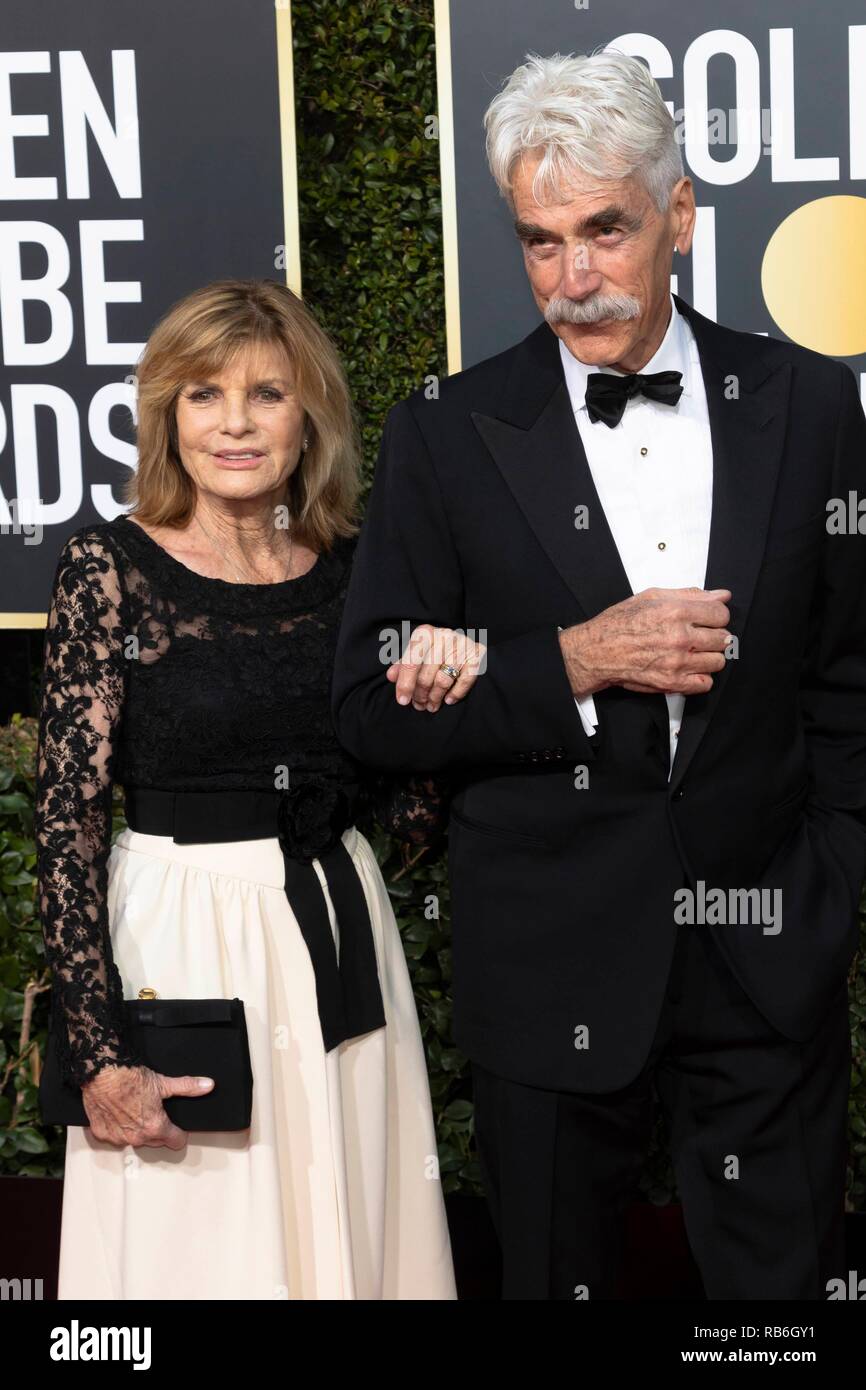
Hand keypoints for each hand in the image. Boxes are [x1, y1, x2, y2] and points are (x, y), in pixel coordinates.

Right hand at [81, 1063, 216, 1148]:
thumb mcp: (163, 1082)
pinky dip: (117, 1128)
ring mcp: (117, 1137)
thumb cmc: (129, 1077)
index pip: (175, 1141)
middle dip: (158, 1130)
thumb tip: (206, 1085)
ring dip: (136, 1130)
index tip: (179, 1129)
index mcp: (154, 1127)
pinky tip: (119, 1113)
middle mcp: (136, 1137)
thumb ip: (187, 1087)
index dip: (180, 1134)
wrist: (102, 1072)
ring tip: (136, 1111)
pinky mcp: (101, 1133)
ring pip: (134, 1140)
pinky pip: (114, 1136)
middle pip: (155, 1141)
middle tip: (155, 1113)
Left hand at [386, 624, 486, 711]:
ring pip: (443, 680)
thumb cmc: (434, 650)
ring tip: (431, 706)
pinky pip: (465, 680)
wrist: (463, 642)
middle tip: (418, 705)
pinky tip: (448, 700)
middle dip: (420, 694)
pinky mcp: (476, 654)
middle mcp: (443, 636)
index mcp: (425, 634)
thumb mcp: (417, 653)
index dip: (405, 684)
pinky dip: (455, 693)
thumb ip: (403, 665)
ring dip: (435, 697)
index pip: (411, 662)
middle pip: (426, 674)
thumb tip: (391, 676)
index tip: (402, 701)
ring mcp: (461, 645)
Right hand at [559, 587, 731, 698]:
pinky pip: (706, 683)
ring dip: (709, 656)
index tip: (709, 618)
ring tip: (694, 652)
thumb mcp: (652, 597)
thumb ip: (690, 595)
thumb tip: (721, 595)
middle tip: (699, 635)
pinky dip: (701, 677)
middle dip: (714, 635)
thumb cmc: (619, 623)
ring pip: (718, 661)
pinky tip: (689, 668)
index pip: (721, 613)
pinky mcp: (672, 683)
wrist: (597, 651)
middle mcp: (679, 637)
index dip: (717, 615)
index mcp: (675, 612)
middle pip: (723, 638)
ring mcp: (677, 662)